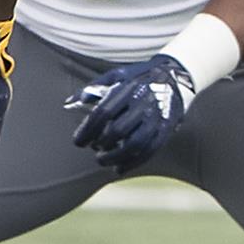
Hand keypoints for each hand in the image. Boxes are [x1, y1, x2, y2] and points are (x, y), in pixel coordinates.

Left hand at [66, 54, 197, 171]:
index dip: (87, 130)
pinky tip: (120, 168)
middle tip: (93, 148)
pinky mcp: (165, 129)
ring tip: (103, 160)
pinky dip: (133, 163)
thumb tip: (69, 104)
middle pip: (118, 131)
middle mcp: (142, 103)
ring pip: (134, 145)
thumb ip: (92, 89)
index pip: (103, 113)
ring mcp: (156, 118)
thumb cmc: (139, 77)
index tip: (78, 142)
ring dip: (115, 157)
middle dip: (100, 144)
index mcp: (127, 88)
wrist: (174, 76)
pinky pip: (149, 151)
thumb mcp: (116, 75)